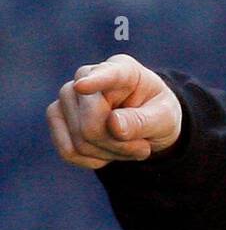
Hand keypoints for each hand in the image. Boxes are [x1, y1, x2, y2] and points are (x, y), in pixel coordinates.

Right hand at [46, 54, 181, 168]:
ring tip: (128, 146)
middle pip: (91, 125)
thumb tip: (114, 125)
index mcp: (123, 69)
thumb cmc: (157, 114)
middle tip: (143, 147)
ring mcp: (67, 95)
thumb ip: (142, 121)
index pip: (107, 75)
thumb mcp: (165, 119)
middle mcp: (86, 75)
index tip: (83, 86)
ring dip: (110, 154)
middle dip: (119, 146)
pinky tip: (108, 151)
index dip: (94, 82)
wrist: (147, 122)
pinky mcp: (56, 116)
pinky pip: (68, 151)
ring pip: (80, 141)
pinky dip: (93, 160)